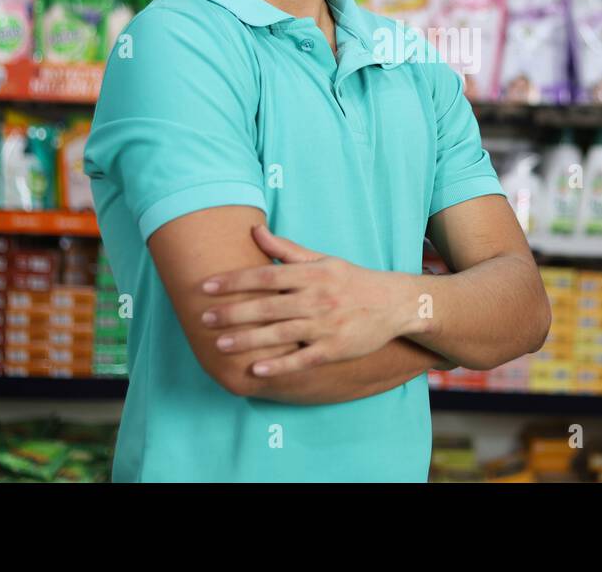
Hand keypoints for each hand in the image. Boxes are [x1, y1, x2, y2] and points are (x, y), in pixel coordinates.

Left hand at [200, 224, 423, 377]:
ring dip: (248, 340)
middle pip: (268, 306)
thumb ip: (286, 249)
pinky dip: (279, 365)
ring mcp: (326, 326)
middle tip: (205, 319)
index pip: (266, 275)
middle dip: (233, 313)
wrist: (396, 304)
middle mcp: (317, 298)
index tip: (207, 287)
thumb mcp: (322, 260)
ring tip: (220, 345)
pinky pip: (302, 359)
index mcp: (312, 274)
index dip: (234, 281)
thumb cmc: (352, 280)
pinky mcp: (335, 349)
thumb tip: (254, 230)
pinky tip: (256, 370)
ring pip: (280, 334)